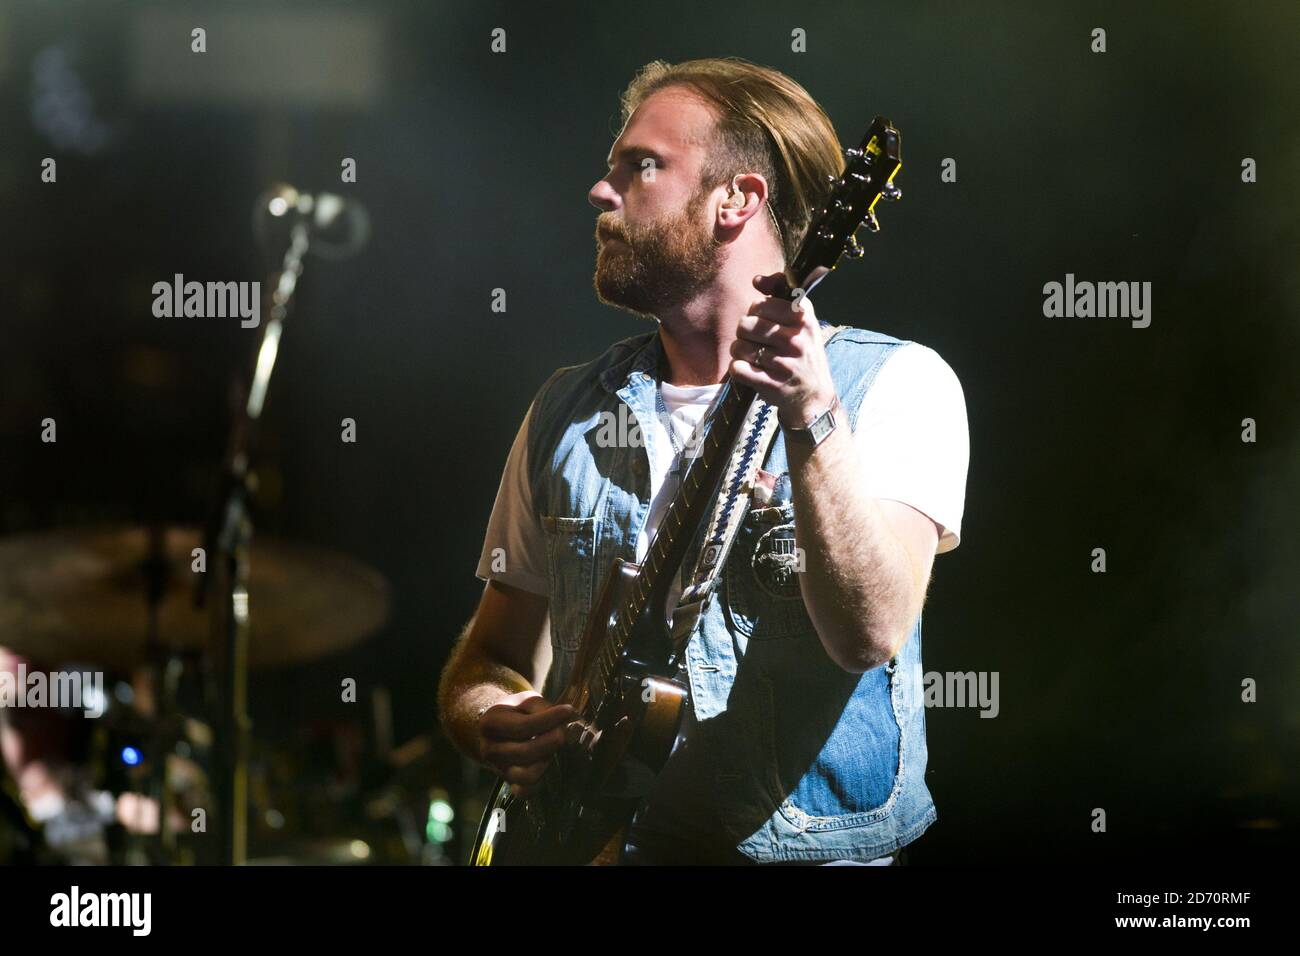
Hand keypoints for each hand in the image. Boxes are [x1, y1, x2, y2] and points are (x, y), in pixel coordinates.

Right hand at [477, 690, 577, 795]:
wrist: (501, 728)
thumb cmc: (517, 712)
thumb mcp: (526, 701)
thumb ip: (545, 708)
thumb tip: (568, 717)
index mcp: (490, 724)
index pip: (522, 727)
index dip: (548, 720)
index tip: (568, 711)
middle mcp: (489, 750)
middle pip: (525, 752)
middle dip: (550, 742)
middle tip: (563, 733)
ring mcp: (498, 769)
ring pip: (527, 775)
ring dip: (547, 761)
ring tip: (553, 748)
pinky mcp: (508, 783)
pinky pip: (526, 792)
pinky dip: (541, 781)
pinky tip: (548, 763)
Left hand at [730, 272, 837, 427]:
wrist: (814, 395)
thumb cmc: (803, 352)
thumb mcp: (802, 320)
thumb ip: (780, 295)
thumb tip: (757, 280)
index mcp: (803, 319)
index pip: (761, 304)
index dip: (756, 311)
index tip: (764, 319)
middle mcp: (796, 340)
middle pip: (745, 324)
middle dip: (745, 332)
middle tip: (755, 339)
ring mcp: (784, 364)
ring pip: (738, 347)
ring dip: (740, 351)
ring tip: (753, 356)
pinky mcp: (771, 385)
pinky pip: (737, 369)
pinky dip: (738, 369)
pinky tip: (749, 370)